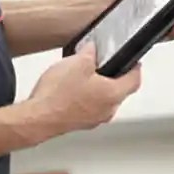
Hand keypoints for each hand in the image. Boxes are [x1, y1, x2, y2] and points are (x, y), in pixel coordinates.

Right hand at [26, 43, 141, 139]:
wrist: (37, 118)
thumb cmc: (58, 95)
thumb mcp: (78, 62)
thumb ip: (90, 53)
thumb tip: (92, 50)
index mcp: (113, 94)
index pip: (135, 80)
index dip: (135, 68)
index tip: (134, 62)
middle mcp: (107, 110)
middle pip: (119, 91)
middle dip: (113, 76)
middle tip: (103, 64)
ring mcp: (93, 119)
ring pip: (103, 100)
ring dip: (97, 88)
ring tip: (81, 75)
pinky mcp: (80, 123)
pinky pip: (88, 108)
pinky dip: (84, 98)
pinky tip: (69, 89)